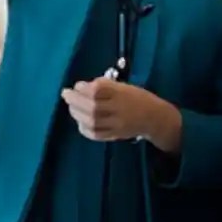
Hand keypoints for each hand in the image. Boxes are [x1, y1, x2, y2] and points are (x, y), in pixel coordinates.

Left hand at [60, 77, 181, 150]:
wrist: (154, 118)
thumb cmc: (138, 97)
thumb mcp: (124, 86)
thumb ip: (104, 86)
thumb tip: (80, 86)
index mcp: (122, 93)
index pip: (99, 90)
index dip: (84, 88)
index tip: (76, 85)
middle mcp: (119, 109)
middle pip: (93, 106)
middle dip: (75, 100)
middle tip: (66, 94)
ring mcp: (117, 124)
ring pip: (92, 121)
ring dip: (77, 113)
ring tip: (71, 107)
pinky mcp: (115, 135)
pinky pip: (96, 134)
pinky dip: (84, 128)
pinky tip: (80, 121)